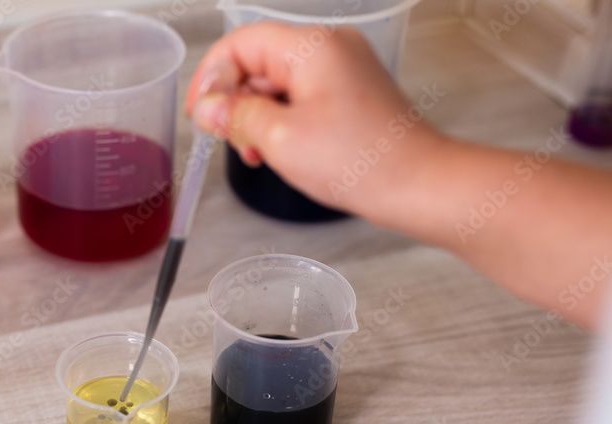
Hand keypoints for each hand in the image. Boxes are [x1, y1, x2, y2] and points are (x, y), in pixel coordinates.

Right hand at [186, 23, 443, 218]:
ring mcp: (343, 69)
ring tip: (258, 155)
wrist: (417, 184)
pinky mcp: (351, 92)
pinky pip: (302, 96)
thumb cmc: (360, 161)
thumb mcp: (279, 139)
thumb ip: (236, 116)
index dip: (212, 77)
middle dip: (237, 102)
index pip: (240, 43)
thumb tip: (208, 108)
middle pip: (259, 62)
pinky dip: (282, 121)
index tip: (201, 114)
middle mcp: (330, 47)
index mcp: (311, 47)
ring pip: (278, 82)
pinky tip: (279, 151)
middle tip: (229, 142)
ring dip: (258, 117)